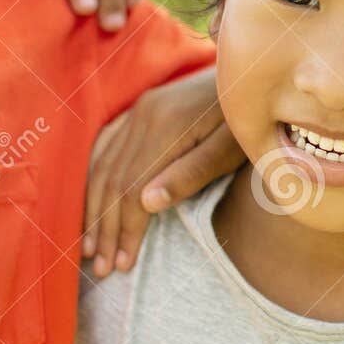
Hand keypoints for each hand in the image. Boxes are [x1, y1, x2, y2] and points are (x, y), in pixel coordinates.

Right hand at [84, 69, 243, 276]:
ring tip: (91, 247)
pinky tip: (92, 204)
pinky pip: (106, 147)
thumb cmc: (248, 120)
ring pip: (103, 165)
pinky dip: (95, 179)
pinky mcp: (141, 108)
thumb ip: (191, 174)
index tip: (124, 265)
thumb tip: (145, 203)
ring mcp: (139, 110)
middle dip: (105, 227)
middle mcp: (143, 115)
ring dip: (94, 209)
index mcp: (165, 128)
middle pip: (112, 180)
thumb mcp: (230, 150)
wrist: (252, 75)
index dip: (125, 229)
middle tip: (102, 269)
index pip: (132, 189)